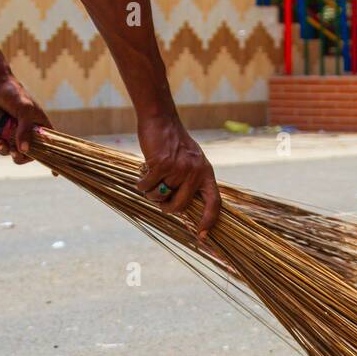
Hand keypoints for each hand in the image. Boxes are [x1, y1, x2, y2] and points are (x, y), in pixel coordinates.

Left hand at [0, 74, 50, 163]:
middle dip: (19, 156)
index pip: (50, 146)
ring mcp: (14, 131)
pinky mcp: (1, 130)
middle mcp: (29, 131)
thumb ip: (25, 130)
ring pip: (11, 150)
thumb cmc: (13, 93)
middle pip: (28, 154)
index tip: (54, 174)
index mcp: (41, 126)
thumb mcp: (24, 110)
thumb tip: (24, 151)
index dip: (52, 160)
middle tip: (13, 152)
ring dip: (3, 150)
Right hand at [135, 113, 222, 237]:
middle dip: (167, 208)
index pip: (214, 202)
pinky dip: (142, 185)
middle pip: (180, 206)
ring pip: (161, 196)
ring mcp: (179, 169)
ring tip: (150, 181)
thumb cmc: (174, 142)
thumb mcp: (192, 160)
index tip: (202, 235)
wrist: (162, 119)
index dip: (209, 220)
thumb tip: (181, 207)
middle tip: (160, 202)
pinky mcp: (161, 164)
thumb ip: (191, 181)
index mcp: (206, 173)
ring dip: (152, 193)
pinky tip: (142, 177)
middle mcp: (195, 172)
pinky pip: (148, 186)